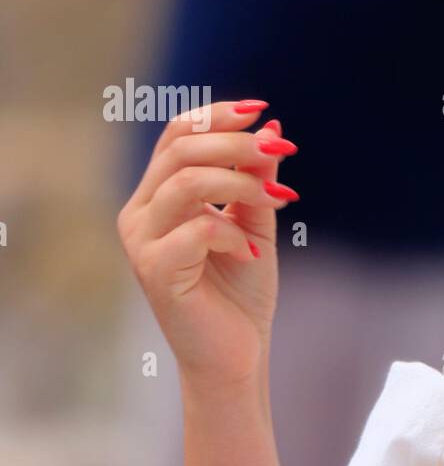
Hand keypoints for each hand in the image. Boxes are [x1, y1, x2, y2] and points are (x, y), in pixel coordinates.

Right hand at [116, 101, 299, 388]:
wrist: (237, 354)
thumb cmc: (241, 292)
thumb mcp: (255, 222)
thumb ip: (257, 178)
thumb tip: (271, 126)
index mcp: (158, 196)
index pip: (177, 135)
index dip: (217, 116)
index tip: (263, 111)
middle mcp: (140, 212)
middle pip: (181, 149)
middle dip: (237, 144)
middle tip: (280, 152)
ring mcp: (141, 241)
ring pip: (186, 181)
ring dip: (241, 183)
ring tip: (274, 203)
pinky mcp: (153, 270)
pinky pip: (196, 228)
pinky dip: (231, 233)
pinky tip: (249, 252)